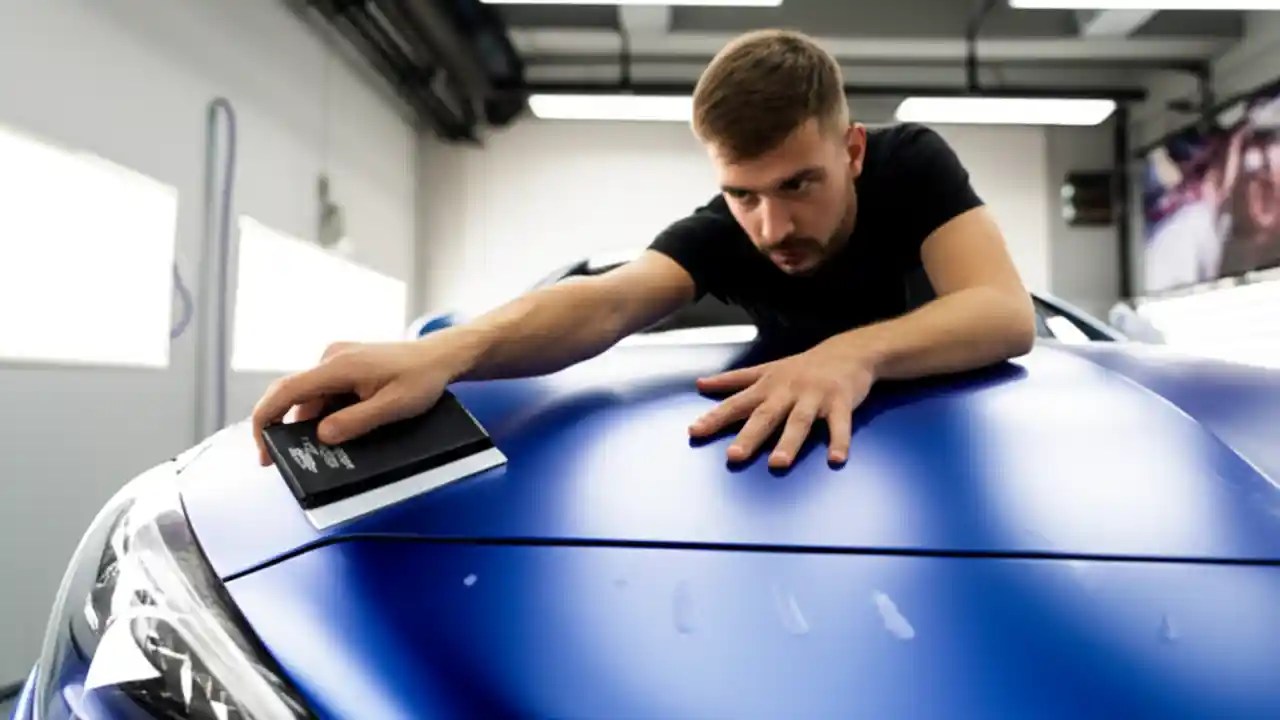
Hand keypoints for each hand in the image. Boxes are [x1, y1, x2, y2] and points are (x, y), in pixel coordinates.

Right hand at [250, 338, 463, 465]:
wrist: (441, 356)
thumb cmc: (422, 378)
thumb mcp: (392, 407)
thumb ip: (356, 422)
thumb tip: (322, 436)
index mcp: (337, 366)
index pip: (285, 391)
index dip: (265, 420)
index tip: (262, 449)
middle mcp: (331, 358)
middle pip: (294, 396)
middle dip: (286, 428)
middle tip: (285, 459)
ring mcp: (338, 359)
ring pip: (311, 396)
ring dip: (313, 422)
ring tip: (329, 446)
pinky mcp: (346, 364)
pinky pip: (325, 391)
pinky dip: (326, 412)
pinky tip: (341, 428)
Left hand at [688, 343, 874, 468]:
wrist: (848, 351)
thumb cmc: (802, 366)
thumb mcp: (765, 369)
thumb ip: (733, 380)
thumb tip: (700, 384)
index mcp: (767, 386)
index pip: (737, 403)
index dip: (716, 417)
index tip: (695, 431)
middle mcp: (788, 391)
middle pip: (766, 415)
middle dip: (749, 436)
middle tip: (733, 456)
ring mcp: (814, 396)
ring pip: (799, 421)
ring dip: (788, 442)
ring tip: (778, 463)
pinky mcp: (841, 402)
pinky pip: (839, 425)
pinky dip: (839, 441)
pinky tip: (835, 460)